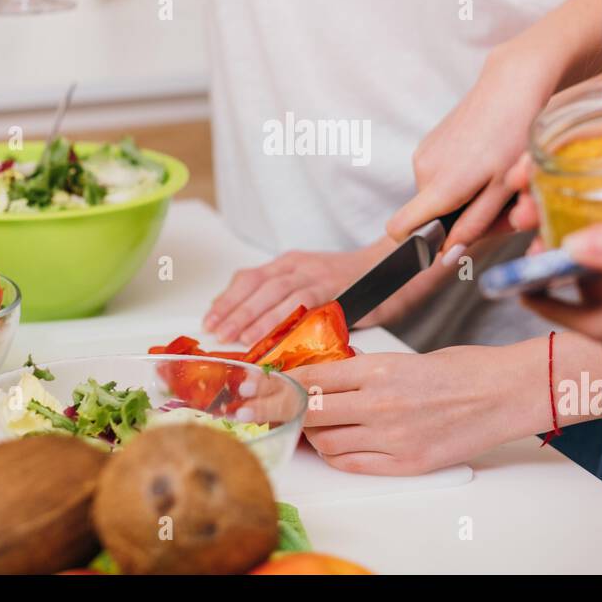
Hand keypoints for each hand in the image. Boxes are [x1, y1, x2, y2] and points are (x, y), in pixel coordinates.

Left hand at [205, 243, 414, 345]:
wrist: (392, 267)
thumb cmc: (352, 284)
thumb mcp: (312, 285)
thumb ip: (285, 301)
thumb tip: (251, 329)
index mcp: (290, 263)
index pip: (249, 278)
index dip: (227, 299)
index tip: (210, 319)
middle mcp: (299, 265)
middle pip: (257, 285)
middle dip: (233, 311)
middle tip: (216, 333)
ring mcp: (316, 275)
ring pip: (276, 294)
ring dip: (253, 318)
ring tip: (236, 339)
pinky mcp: (334, 288)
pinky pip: (302, 305)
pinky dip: (282, 323)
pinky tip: (270, 338)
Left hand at [288, 345, 537, 475]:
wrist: (504, 393)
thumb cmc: (463, 370)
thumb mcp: (403, 357)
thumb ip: (363, 371)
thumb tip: (325, 380)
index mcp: (378, 368)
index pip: (310, 378)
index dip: (281, 383)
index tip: (265, 384)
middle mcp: (379, 404)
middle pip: (309, 412)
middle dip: (284, 410)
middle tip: (270, 408)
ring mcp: (391, 436)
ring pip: (326, 441)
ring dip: (313, 434)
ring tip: (313, 425)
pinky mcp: (405, 462)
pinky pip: (352, 463)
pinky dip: (336, 455)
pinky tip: (336, 444)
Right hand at [386, 45, 558, 250]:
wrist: (511, 85)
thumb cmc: (514, 136)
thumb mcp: (503, 189)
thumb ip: (474, 224)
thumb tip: (447, 254)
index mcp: (439, 186)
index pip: (399, 229)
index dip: (417, 244)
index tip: (445, 241)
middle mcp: (422, 170)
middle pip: (427, 215)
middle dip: (456, 219)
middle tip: (495, 204)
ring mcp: (424, 153)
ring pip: (435, 196)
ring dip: (460, 198)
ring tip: (493, 177)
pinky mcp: (430, 142)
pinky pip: (438, 176)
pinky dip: (458, 179)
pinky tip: (484, 160)